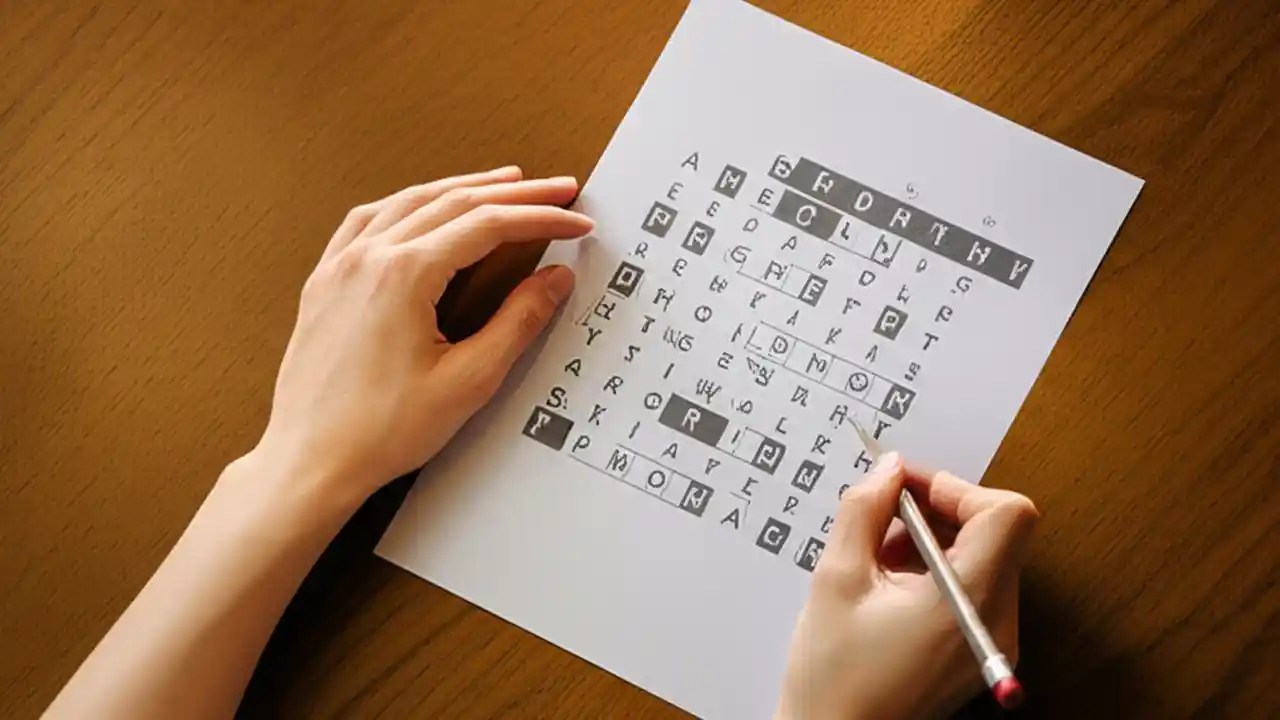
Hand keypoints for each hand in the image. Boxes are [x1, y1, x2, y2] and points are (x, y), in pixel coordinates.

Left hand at [249, 166, 592, 510]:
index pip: (488, 225)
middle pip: (454, 203)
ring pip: (410, 202)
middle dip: (513, 194)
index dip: (540, 219)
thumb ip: (518, 322)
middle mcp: (368, 258)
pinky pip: (367, 221)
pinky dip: (406, 204)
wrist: (311, 461)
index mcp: (403, 275)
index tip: (574, 221)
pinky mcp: (324, 283)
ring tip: (503, 182)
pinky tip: (421, 205)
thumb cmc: (378, 431)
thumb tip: (554, 280)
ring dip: (462, 188)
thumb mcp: (468, 380)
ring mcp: (340, 267)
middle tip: (555, 190)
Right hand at [776, 453, 1038, 719]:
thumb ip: (864, 511)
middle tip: (879, 515)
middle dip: (934, 512)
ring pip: (980, 557)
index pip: (1005, 515)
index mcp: (971, 601)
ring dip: (929, 540)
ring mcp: (990, 639)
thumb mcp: (837, 579)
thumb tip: (888, 469)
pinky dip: (931, 570)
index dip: (955, 488)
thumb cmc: (834, 678)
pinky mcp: (975, 650)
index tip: (906, 487)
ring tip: (874, 558)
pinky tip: (885, 585)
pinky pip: (968, 588)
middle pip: (993, 533)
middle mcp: (997, 621)